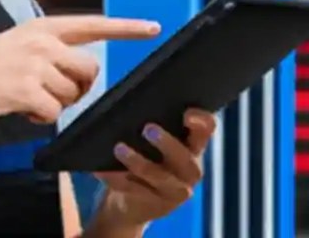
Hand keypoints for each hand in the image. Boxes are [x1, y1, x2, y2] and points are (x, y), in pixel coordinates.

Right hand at [0, 15, 160, 123]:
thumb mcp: (18, 46)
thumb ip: (49, 51)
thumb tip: (82, 74)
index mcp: (43, 26)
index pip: (94, 24)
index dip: (126, 28)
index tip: (153, 27)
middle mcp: (43, 41)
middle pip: (90, 71)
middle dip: (77, 88)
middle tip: (48, 91)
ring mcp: (36, 64)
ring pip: (72, 93)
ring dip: (54, 103)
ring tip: (24, 96)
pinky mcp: (28, 89)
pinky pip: (54, 111)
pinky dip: (39, 116)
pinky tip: (18, 108)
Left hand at [91, 109, 216, 231]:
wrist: (132, 203)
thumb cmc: (145, 158)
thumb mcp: (155, 143)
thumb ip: (157, 124)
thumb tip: (136, 102)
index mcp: (194, 146)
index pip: (206, 129)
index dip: (201, 120)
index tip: (186, 112)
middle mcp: (191, 169)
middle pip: (185, 157)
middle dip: (167, 143)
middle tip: (148, 128)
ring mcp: (176, 191)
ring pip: (158, 176)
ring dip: (137, 161)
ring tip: (119, 148)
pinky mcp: (157, 206)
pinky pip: (135, 191)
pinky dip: (116, 179)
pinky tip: (102, 170)